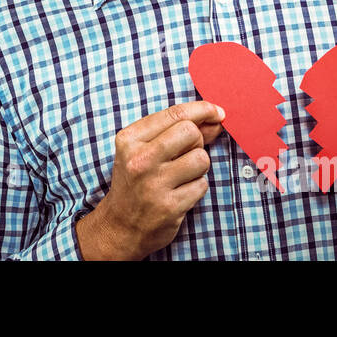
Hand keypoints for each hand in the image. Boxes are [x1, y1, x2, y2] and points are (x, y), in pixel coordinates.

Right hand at [77, 101, 224, 259]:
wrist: (120, 227)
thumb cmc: (135, 182)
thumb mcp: (143, 150)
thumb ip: (175, 131)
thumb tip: (215, 117)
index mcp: (129, 140)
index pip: (174, 114)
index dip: (202, 109)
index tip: (216, 112)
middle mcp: (140, 160)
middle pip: (191, 132)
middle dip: (197, 141)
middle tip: (185, 154)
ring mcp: (154, 184)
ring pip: (201, 159)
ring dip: (198, 167)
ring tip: (181, 176)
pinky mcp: (169, 206)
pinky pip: (202, 185)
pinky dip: (196, 188)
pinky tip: (180, 193)